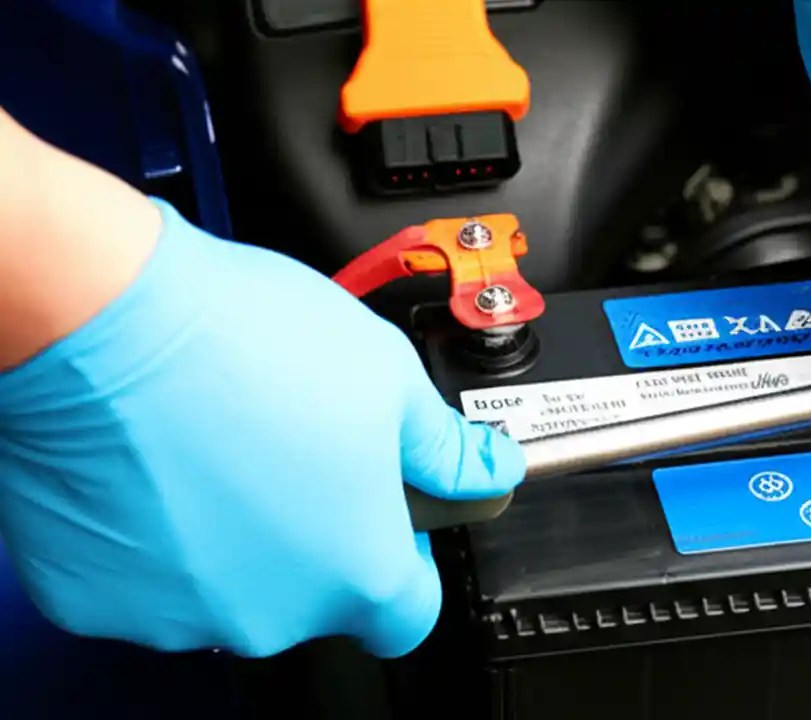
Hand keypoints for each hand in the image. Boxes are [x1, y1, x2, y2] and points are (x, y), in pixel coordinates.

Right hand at [0, 199, 523, 656]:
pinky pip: (152, 579)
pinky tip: (165, 466)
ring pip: (233, 588)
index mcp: (355, 572)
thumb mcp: (387, 380)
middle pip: (317, 595)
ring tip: (226, 444)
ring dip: (238, 535)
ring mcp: (180, 615)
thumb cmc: (240, 343)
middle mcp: (270, 614)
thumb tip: (488, 471)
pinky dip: (162, 537)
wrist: (103, 317)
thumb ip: (446, 448)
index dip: (408, 557)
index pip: (409, 611)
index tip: (390, 510)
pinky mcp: (100, 598)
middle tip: (300, 449)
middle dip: (319, 532)